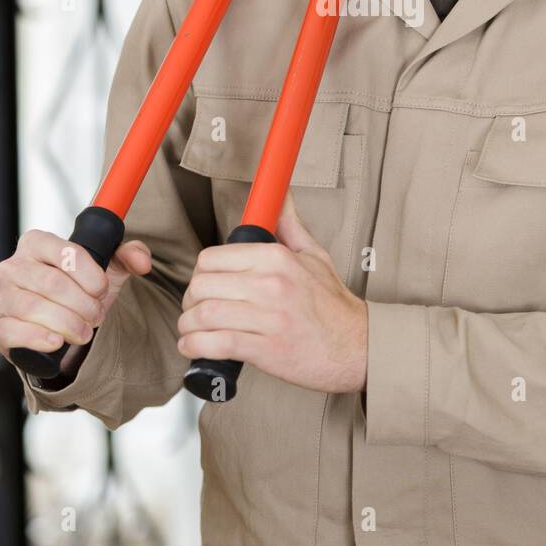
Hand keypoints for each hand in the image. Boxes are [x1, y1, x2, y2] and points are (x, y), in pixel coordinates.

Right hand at [0, 228, 152, 360]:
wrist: (62, 323)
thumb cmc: (80, 289)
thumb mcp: (107, 269)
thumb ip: (129, 256)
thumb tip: (142, 260)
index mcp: (37, 243)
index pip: (66, 252)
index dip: (91, 275)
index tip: (102, 290)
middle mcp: (14, 266)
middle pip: (51, 283)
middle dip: (82, 304)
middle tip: (97, 316)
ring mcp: (3, 297)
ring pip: (32, 307)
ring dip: (66, 323)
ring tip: (84, 331)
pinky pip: (13, 331)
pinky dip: (39, 338)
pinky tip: (57, 342)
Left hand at [177, 192, 367, 393]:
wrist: (357, 346)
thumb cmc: (333, 305)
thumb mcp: (314, 256)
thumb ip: (289, 225)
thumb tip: (281, 196)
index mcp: (277, 258)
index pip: (213, 258)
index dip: (200, 273)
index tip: (203, 284)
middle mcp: (271, 284)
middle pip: (203, 286)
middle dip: (190, 301)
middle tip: (193, 310)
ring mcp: (269, 317)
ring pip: (205, 315)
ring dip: (188, 326)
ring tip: (190, 330)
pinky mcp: (267, 349)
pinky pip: (217, 344)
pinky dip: (196, 347)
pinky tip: (193, 347)